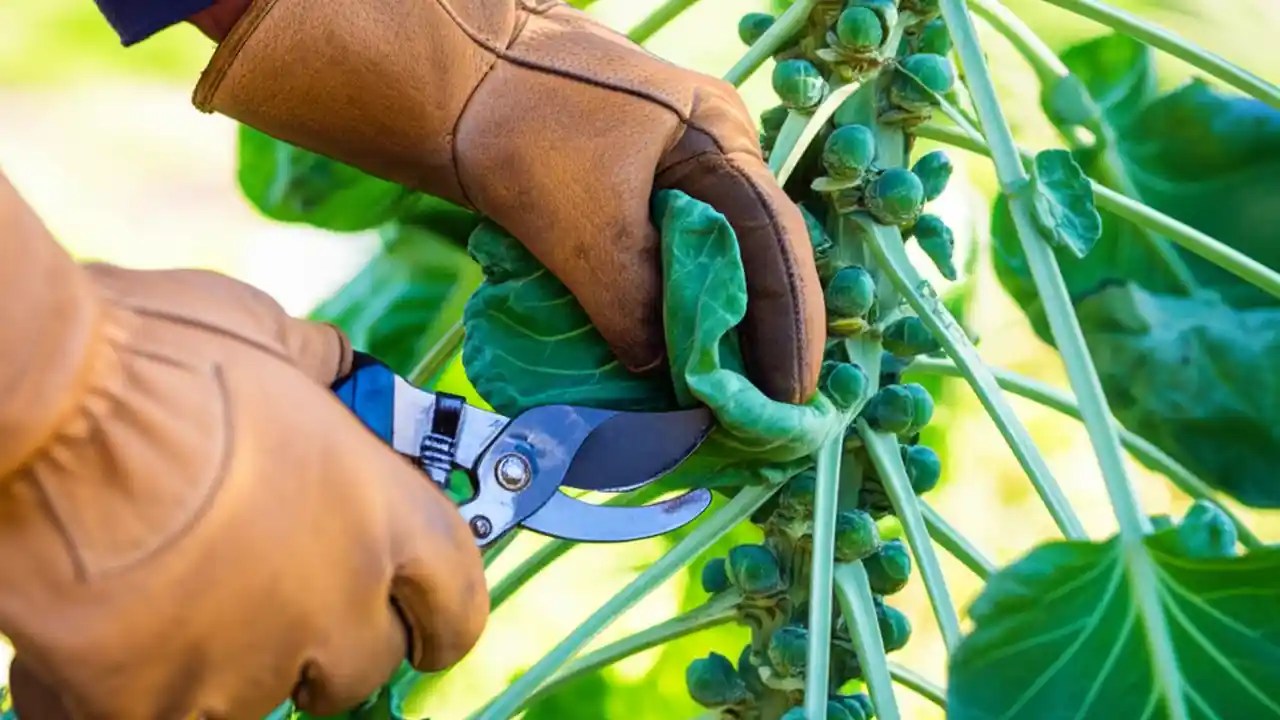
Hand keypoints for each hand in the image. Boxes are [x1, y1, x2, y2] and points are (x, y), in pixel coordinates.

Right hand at [0, 177, 487, 717]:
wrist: (48, 403)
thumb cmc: (159, 354)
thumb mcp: (270, 338)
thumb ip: (319, 373)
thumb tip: (332, 368)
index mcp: (383, 516)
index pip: (457, 603)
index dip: (441, 619)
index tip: (427, 627)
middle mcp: (333, 603)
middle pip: (361, 667)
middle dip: (328, 644)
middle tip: (277, 603)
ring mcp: (244, 665)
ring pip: (258, 700)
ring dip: (227, 663)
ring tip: (176, 599)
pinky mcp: (147, 701)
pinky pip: (153, 716)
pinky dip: (128, 687)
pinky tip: (103, 634)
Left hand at [191, 0, 825, 403]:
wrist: (442, 81)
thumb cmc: (521, 129)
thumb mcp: (586, 226)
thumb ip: (631, 305)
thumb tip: (663, 377)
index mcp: (717, 138)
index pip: (774, 241)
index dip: (789, 325)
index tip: (791, 396)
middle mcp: (703, 155)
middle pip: (749, 258)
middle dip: (757, 337)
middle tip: (767, 413)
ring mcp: (662, 174)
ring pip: (703, 266)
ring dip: (710, 331)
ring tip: (724, 403)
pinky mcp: (619, 197)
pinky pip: (657, 265)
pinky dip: (662, 314)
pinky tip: (666, 364)